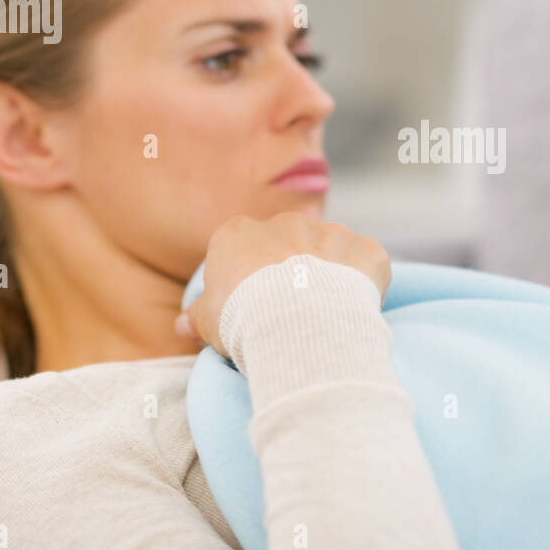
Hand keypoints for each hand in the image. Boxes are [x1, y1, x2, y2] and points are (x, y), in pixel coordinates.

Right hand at [176, 211, 391, 357]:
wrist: (299, 325)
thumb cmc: (244, 321)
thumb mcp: (210, 323)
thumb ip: (198, 317)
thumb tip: (183, 324)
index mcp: (239, 233)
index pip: (242, 249)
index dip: (249, 279)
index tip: (254, 305)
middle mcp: (285, 223)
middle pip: (289, 244)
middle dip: (292, 272)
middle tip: (294, 311)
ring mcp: (330, 232)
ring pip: (331, 251)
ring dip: (331, 275)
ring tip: (327, 314)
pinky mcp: (365, 250)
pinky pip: (367, 264)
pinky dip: (366, 283)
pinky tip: (358, 310)